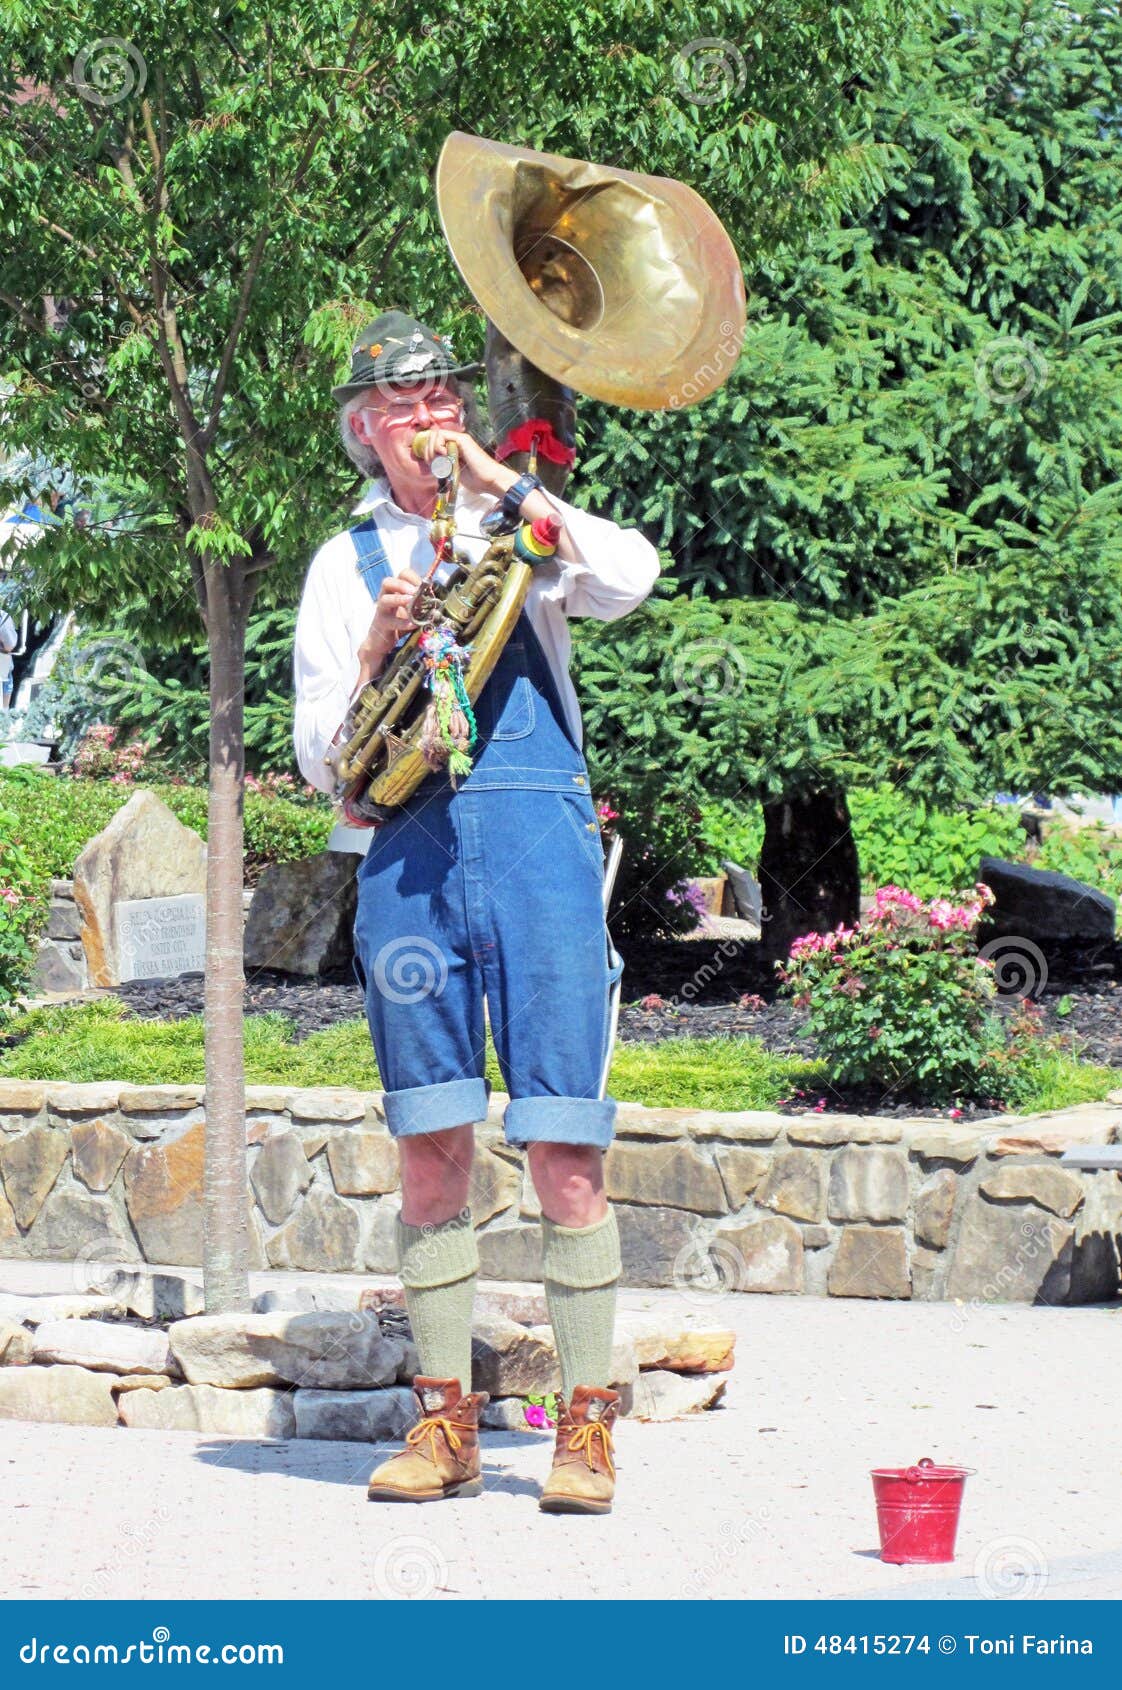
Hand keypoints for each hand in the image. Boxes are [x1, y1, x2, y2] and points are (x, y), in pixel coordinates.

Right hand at [355, 567, 422, 686]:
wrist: (381, 642)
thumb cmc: (399, 624)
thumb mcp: (412, 611)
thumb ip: (421, 604)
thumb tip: (437, 599)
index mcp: (395, 590)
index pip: (402, 575)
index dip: (413, 577)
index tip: (425, 586)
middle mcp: (386, 597)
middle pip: (387, 582)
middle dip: (402, 585)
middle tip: (414, 591)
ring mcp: (382, 611)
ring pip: (385, 599)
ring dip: (399, 599)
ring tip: (411, 601)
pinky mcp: (382, 625)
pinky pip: (391, 622)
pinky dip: (403, 622)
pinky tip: (414, 624)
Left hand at [413, 424, 515, 498]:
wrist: (490, 480)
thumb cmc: (476, 480)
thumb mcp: (454, 473)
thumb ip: (444, 466)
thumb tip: (432, 464)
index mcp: (454, 449)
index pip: (433, 443)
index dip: (428, 452)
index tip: (432, 465)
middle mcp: (456, 441)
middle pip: (432, 437)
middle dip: (428, 451)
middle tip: (436, 464)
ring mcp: (459, 439)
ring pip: (435, 435)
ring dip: (433, 449)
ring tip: (442, 461)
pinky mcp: (462, 439)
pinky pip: (442, 435)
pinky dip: (438, 446)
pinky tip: (446, 456)